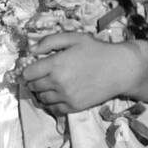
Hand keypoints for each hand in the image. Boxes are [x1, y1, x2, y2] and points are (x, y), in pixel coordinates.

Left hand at [20, 31, 140, 113]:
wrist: (120, 69)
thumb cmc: (97, 50)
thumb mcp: (74, 38)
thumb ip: (49, 42)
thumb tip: (31, 50)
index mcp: (56, 64)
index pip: (28, 73)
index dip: (28, 70)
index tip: (33, 68)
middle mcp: (58, 83)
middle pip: (33, 87)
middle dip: (35, 81)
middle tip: (43, 75)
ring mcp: (66, 97)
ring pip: (42, 99)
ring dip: (43, 92)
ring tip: (52, 84)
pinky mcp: (74, 107)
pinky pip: (54, 109)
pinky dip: (52, 103)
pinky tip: (59, 94)